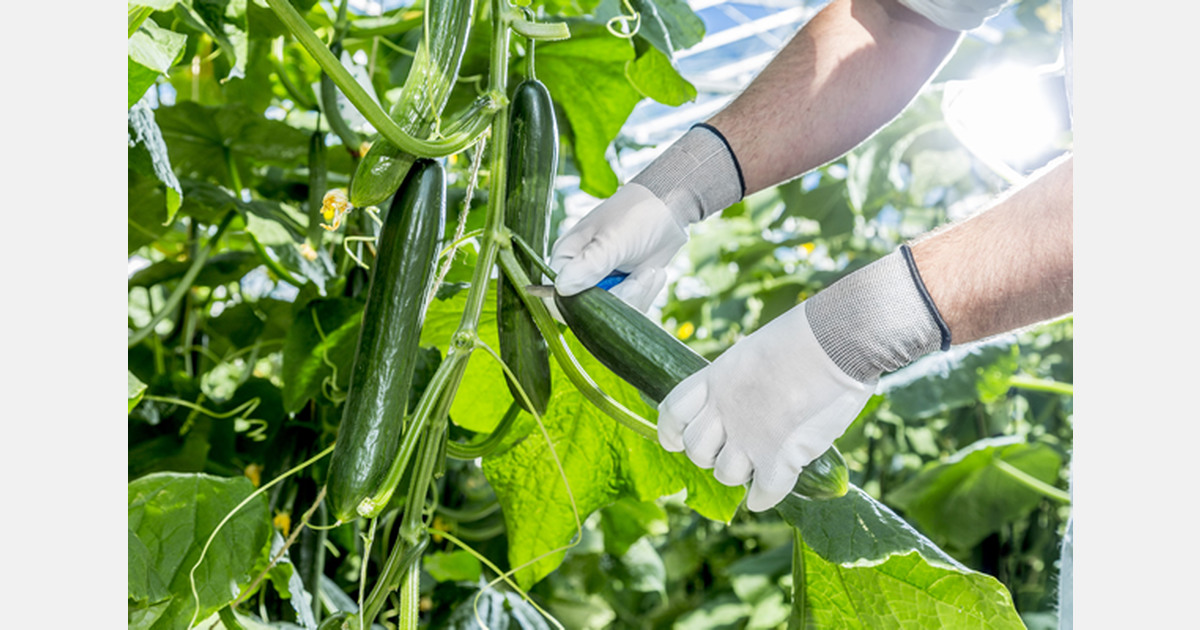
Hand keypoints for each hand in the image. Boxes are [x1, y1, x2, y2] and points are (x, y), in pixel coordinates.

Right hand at [550, 183, 687, 311]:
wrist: (670, 208)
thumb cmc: (638, 215)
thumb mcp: (614, 239)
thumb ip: (589, 264)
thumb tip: (560, 288)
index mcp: (566, 259)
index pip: (560, 297)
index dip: (586, 303)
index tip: (618, 288)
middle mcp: (578, 274)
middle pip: (589, 310)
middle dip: (622, 297)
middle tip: (646, 275)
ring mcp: (600, 284)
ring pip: (611, 313)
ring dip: (638, 295)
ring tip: (652, 271)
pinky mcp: (620, 290)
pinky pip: (627, 309)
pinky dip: (645, 294)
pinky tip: (654, 272)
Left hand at [656, 301, 874, 510]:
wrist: (837, 341)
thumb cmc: (807, 335)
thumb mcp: (756, 352)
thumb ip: (743, 380)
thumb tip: (750, 397)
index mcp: (715, 378)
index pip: (673, 411)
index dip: (671, 430)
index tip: (674, 441)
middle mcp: (724, 410)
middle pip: (696, 449)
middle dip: (708, 454)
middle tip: (728, 450)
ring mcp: (749, 436)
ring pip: (725, 474)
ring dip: (736, 474)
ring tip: (752, 465)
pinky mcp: (778, 457)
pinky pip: (763, 491)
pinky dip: (763, 498)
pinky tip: (763, 497)